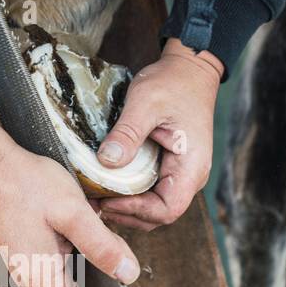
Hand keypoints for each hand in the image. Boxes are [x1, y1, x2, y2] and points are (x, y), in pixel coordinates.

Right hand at [0, 110, 140, 286]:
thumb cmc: (24, 185)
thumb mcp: (73, 212)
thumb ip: (102, 245)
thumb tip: (128, 274)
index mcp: (43, 278)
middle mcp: (33, 278)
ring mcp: (28, 264)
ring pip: (65, 284)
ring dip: (89, 275)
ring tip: (108, 247)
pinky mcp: (27, 250)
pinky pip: (57, 266)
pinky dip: (77, 259)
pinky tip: (86, 231)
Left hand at [96, 38, 223, 230]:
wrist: (188, 70)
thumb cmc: (173, 83)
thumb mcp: (146, 102)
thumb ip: (128, 132)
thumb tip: (106, 162)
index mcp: (191, 167)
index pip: (168, 209)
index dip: (137, 211)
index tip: (108, 200)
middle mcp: (190, 177)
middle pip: (159, 216)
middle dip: (126, 214)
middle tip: (94, 204)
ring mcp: (180, 175)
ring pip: (153, 208)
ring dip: (126, 208)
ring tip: (96, 198)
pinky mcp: (168, 169)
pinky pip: (150, 193)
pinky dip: (129, 196)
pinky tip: (107, 187)